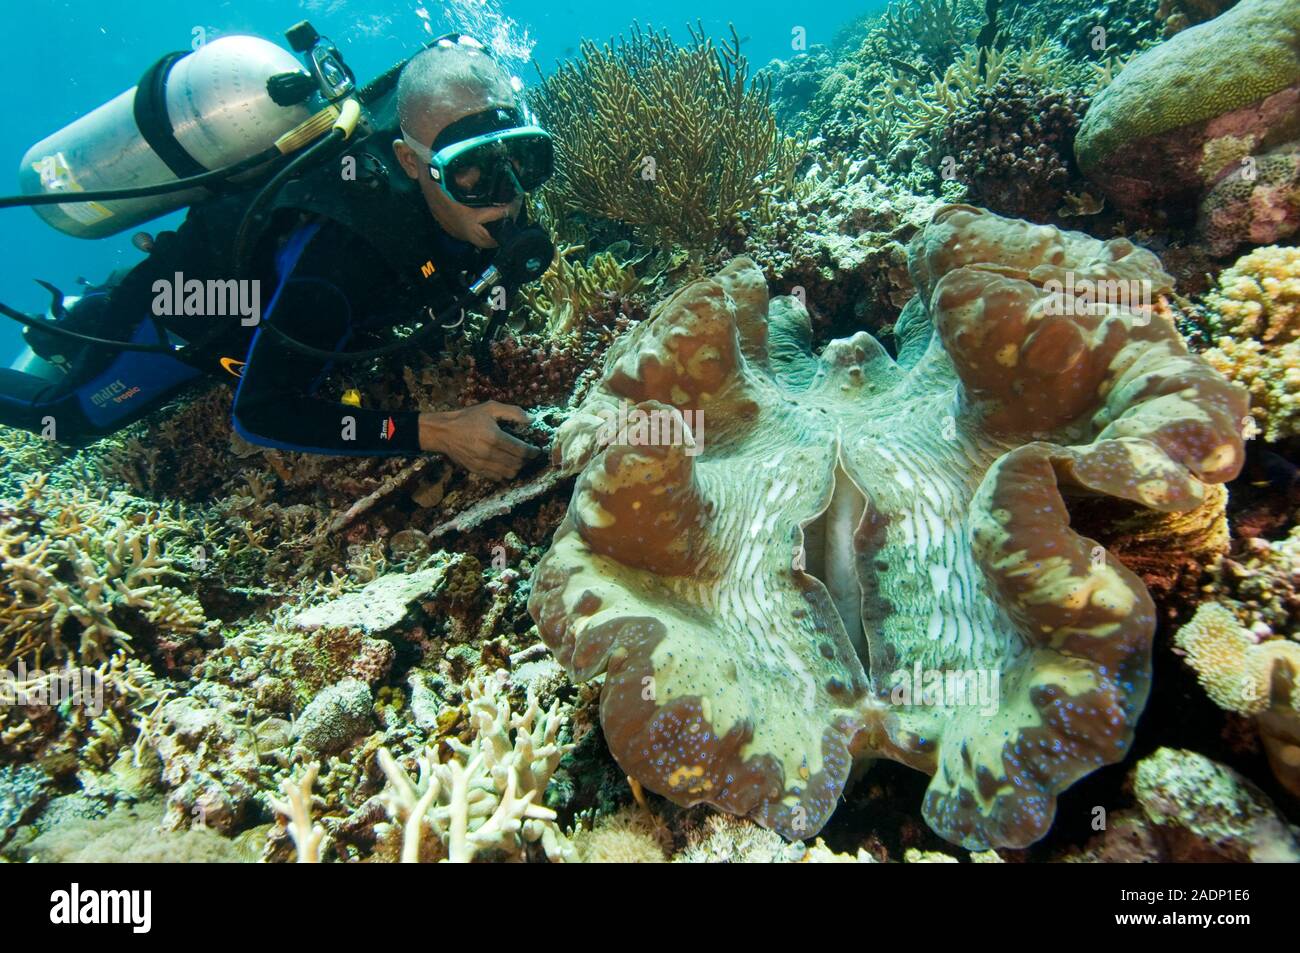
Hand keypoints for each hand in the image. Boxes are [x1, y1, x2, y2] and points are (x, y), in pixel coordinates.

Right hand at [418, 402, 539, 479]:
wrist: (444, 432)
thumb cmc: (468, 417)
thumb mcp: (490, 408)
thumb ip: (513, 412)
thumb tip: (531, 420)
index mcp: (494, 437)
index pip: (521, 450)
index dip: (533, 452)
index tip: (537, 450)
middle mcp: (489, 453)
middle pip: (517, 463)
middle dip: (527, 459)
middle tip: (528, 453)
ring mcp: (482, 464)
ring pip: (509, 473)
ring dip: (517, 467)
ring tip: (518, 459)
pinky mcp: (477, 470)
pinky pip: (497, 477)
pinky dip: (505, 473)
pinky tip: (506, 464)